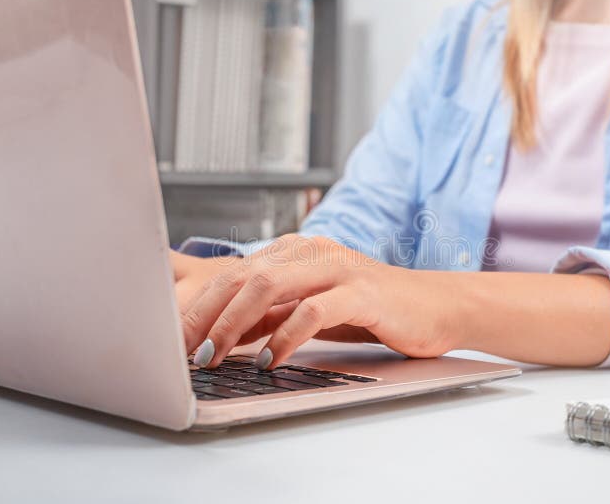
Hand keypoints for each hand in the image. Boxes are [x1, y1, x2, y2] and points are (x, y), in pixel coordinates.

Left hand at [174, 235, 458, 368]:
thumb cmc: (371, 309)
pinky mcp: (362, 292)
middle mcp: (312, 251)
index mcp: (297, 250)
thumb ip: (271, 315)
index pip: (234, 273)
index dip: (200, 306)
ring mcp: (337, 268)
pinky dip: (285, 335)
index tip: (175, 340)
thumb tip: (221, 335)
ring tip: (215, 354)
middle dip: (206, 315)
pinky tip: (271, 359)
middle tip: (185, 351)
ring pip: (269, 285)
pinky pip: (313, 310)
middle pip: (242, 275)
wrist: (434, 306)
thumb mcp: (312, 309)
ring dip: (234, 323)